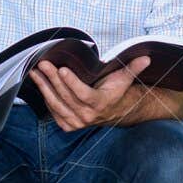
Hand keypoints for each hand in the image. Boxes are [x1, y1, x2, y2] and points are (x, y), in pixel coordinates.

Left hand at [30, 55, 149, 130]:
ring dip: (44, 87)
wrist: (114, 112)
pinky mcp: (67, 125)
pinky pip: (53, 110)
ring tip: (36, 72)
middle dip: (52, 79)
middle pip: (66, 96)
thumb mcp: (124, 79)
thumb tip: (146, 58)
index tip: (62, 69)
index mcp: (100, 104)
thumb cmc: (116, 92)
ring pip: (56, 104)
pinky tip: (39, 83)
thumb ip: (133, 68)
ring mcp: (76, 122)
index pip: (83, 94)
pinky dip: (45, 97)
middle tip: (43, 64)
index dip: (72, 82)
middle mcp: (87, 116)